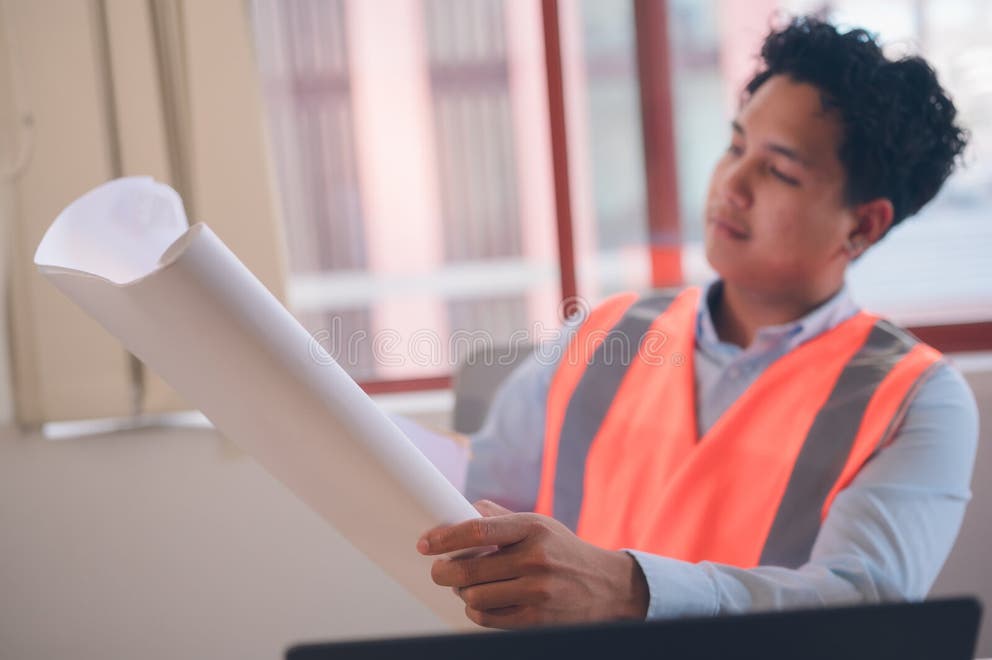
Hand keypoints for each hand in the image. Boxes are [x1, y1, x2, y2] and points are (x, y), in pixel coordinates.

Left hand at [417, 500, 648, 628]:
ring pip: (474, 596)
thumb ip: (501, 517)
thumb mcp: (540, 525)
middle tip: (438, 571)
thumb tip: (462, 510)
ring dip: (462, 592)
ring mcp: (536, 590)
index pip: (478, 531)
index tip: (426, 543)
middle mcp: (535, 558)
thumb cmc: (564, 552)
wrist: (607, 587)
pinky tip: (480, 601)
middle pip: (469, 569)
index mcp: (533, 527)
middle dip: (444, 571)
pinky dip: (476, 610)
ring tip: (465, 586)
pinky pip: (487, 617)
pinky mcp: (536, 618)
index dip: (445, 537)